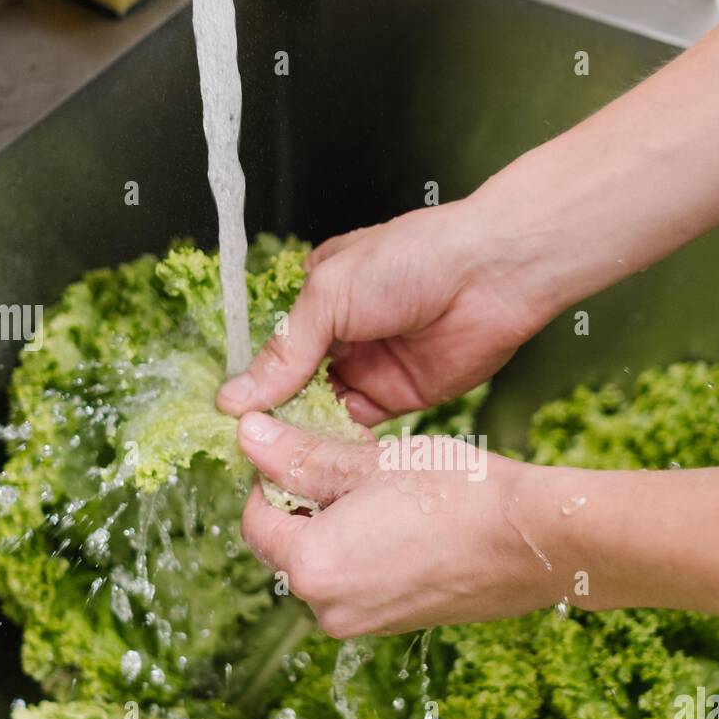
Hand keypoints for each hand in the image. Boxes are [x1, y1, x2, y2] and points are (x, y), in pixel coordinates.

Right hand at [217, 199, 546, 424]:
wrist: (492, 275)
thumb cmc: (414, 260)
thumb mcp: (329, 297)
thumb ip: (284, 353)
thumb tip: (236, 396)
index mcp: (320, 297)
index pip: (274, 348)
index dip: (252, 381)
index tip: (225, 416)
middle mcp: (343, 334)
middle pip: (295, 385)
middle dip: (272, 414)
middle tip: (243, 446)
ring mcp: (371, 367)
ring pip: (323, 411)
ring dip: (302, 432)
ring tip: (270, 458)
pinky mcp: (401, 397)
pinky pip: (359, 429)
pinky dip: (338, 442)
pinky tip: (314, 457)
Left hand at [235, 412, 557, 635]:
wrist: (535, 538)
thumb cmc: (456, 493)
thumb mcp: (371, 463)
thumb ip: (302, 456)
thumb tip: (248, 435)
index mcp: (310, 567)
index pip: (255, 520)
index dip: (269, 476)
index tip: (300, 445)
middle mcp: (328, 609)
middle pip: (286, 547)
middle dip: (304, 501)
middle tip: (345, 459)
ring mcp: (365, 622)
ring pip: (324, 564)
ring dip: (335, 524)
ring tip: (380, 484)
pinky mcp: (397, 624)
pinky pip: (359, 582)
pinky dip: (364, 548)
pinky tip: (402, 515)